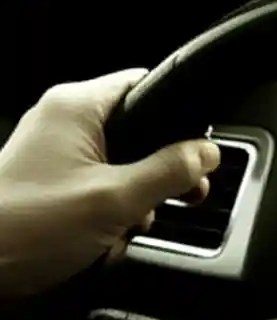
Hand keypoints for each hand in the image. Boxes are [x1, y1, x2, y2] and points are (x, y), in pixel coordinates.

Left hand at [0, 69, 219, 299]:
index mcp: (77, 106)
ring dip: (136, 196)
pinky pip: (97, 182)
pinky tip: (110, 235)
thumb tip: (208, 153)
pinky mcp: (47, 181)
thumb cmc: (25, 228)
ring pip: (121, 161)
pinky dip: (111, 207)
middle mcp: (63, 121)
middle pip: (139, 129)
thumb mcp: (115, 200)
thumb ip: (170, 172)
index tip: (201, 150)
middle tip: (183, 194)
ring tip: (131, 225)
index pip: (148, 85)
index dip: (182, 116)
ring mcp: (52, 151)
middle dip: (162, 168)